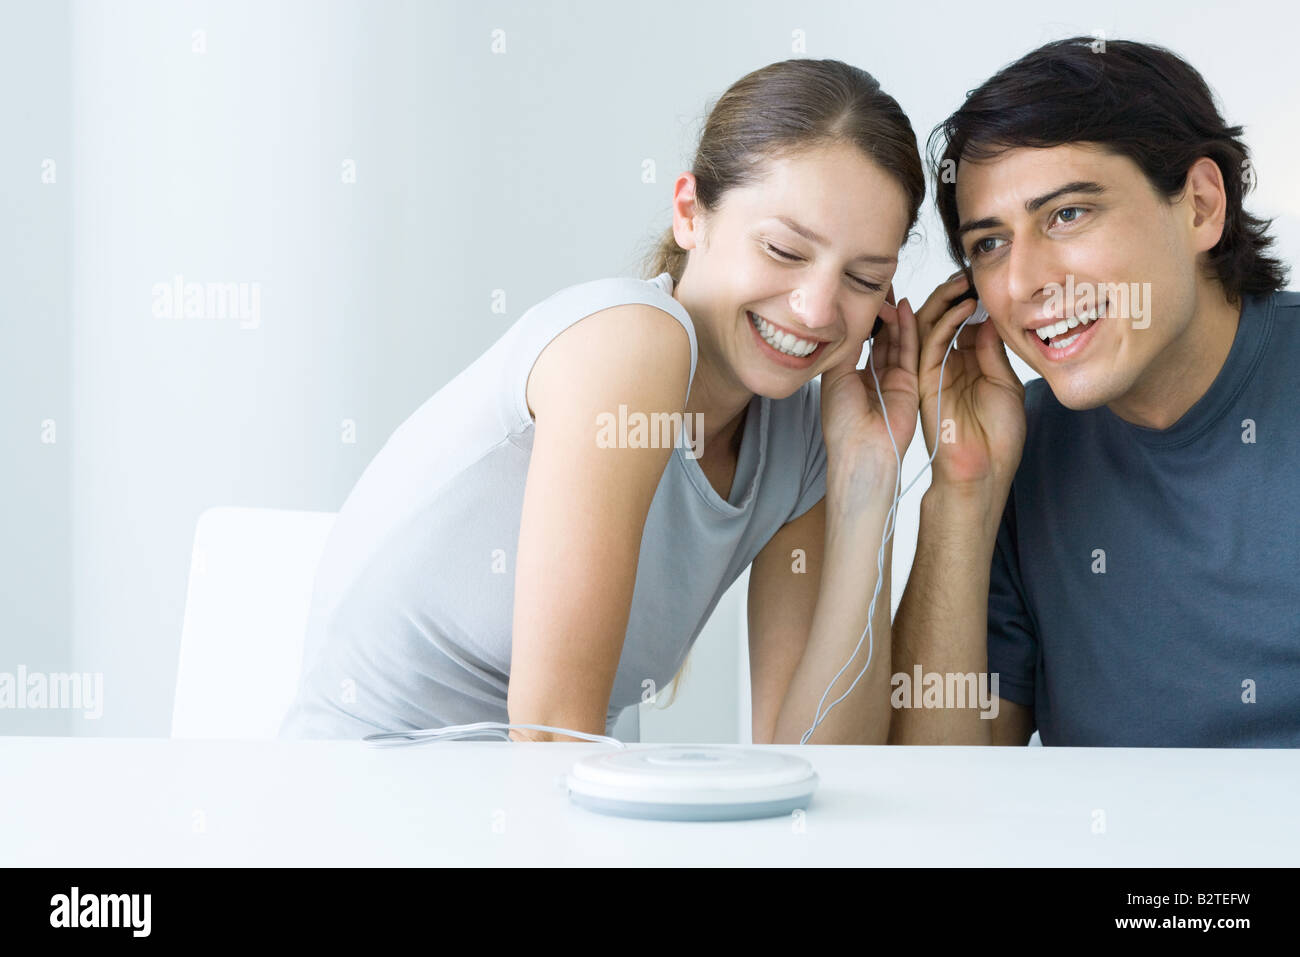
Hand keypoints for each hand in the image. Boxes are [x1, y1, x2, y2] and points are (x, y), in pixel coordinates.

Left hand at [819, 288, 919, 480]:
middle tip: (880, 288)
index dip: (861, 319)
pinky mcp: (911, 381)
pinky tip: (903, 308)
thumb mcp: (835, 376)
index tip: (859, 296)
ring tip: (890, 293)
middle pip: (880, 338)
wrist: (862, 449)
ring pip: (896, 340)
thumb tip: (847, 319)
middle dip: (879, 314)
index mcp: (851, 377)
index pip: (859, 341)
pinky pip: (910, 349)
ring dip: (893, 317)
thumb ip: (845, 347)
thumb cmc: (842, 422)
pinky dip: (908, 328)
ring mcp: (893, 378)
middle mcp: (873, 376)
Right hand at [914, 272, 1025, 492]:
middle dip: (954, 294)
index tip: (985, 279)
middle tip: (968, 272)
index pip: (966, 324)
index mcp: (969, 365)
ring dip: (946, 301)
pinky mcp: (925, 380)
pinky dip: (945, 323)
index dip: (974, 300)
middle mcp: (948, 365)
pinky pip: (930, 344)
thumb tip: (992, 317)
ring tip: (963, 281)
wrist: (982, 470)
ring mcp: (934, 372)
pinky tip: (964, 308)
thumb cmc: (998, 437)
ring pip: (931, 326)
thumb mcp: (1005, 384)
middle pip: (943, 319)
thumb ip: (995, 351)